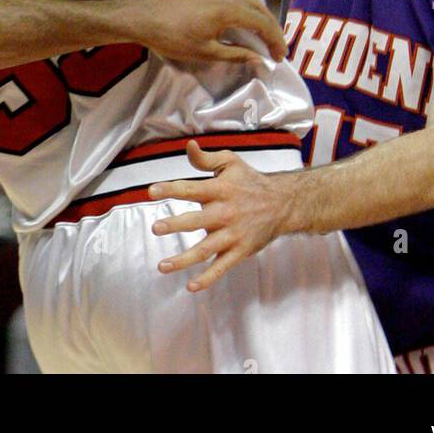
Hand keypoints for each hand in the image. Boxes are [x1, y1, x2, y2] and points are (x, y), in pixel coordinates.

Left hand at [119, 0, 286, 65]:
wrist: (143, 17)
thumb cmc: (173, 38)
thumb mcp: (205, 52)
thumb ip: (236, 54)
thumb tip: (259, 59)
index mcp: (228, 9)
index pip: (262, 23)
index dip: (275, 40)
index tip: (281, 56)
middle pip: (259, 7)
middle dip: (272, 27)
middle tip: (277, 47)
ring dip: (260, 15)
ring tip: (264, 35)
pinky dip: (246, 6)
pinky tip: (244, 18)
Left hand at [149, 140, 292, 290]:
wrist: (282, 203)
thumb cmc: (250, 181)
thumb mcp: (230, 162)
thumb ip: (206, 158)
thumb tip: (188, 146)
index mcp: (220, 189)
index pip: (191, 189)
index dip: (170, 189)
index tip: (150, 192)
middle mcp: (226, 212)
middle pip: (197, 220)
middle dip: (176, 224)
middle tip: (155, 228)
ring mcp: (233, 234)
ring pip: (206, 249)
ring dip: (184, 259)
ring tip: (162, 266)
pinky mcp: (240, 251)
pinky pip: (222, 267)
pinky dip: (207, 278)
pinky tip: (191, 286)